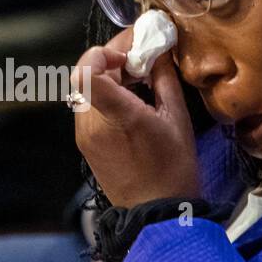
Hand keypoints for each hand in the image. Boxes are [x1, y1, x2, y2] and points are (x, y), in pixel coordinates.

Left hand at [72, 26, 198, 207]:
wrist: (155, 215)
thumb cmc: (173, 170)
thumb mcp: (178, 119)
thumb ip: (164, 78)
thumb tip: (158, 47)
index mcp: (117, 117)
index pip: (88, 72)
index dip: (105, 50)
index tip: (133, 50)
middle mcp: (91, 123)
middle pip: (87, 72)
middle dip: (114, 57)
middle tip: (144, 57)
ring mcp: (83, 133)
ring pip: (86, 86)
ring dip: (110, 73)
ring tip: (141, 78)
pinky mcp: (84, 141)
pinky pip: (89, 103)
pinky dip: (106, 92)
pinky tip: (131, 97)